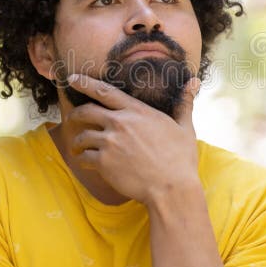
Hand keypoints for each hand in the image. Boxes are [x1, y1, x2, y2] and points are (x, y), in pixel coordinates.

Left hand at [64, 74, 201, 206]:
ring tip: (78, 146)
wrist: (171, 188)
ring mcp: (110, 143)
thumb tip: (194, 81)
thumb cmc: (180, 159)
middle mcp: (120, 123)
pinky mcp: (104, 162)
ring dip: (78, 141)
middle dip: (75, 114)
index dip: (86, 83)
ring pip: (83, 136)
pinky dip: (82, 158)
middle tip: (71, 118)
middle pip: (87, 111)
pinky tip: (85, 162)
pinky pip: (84, 157)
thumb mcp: (185, 127)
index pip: (106, 91)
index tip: (73, 78)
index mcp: (138, 111)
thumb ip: (184, 103)